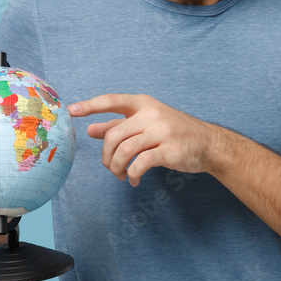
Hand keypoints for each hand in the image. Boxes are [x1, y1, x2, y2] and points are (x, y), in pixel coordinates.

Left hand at [70, 94, 223, 186]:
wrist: (209, 143)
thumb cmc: (173, 132)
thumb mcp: (146, 123)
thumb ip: (118, 125)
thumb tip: (90, 129)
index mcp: (143, 103)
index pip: (112, 101)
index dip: (90, 105)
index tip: (71, 111)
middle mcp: (151, 114)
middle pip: (114, 134)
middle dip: (106, 155)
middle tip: (110, 168)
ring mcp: (162, 131)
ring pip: (125, 150)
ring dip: (117, 167)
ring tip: (121, 175)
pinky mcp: (170, 150)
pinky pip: (141, 163)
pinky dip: (132, 174)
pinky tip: (133, 179)